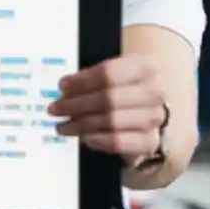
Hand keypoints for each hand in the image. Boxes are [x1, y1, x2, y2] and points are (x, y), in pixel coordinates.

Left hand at [48, 55, 165, 163]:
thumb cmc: (121, 88)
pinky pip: (119, 142)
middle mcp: (155, 91)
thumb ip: (87, 80)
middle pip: (109, 98)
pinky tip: (84, 137)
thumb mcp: (107, 76)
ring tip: (62, 126)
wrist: (145, 112)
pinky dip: (97, 140)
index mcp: (145, 66)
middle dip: (76, 105)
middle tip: (54, 109)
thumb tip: (65, 88)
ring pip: (112, 121)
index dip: (82, 81)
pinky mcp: (150, 141)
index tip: (61, 87)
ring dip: (81, 124)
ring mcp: (155, 117)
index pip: (109, 73)